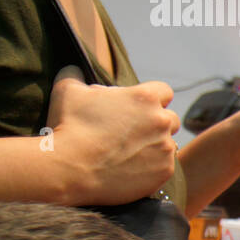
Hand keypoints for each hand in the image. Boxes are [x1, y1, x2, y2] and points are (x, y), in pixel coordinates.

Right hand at [46, 72, 178, 204]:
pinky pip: (164, 166)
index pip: (164, 91)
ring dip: (154, 145)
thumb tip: (74, 68)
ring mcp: (165, 148)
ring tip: (130, 152)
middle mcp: (162, 121)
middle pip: (170, 119)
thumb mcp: (68, 90)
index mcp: (146, 98)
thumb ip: (76, 75)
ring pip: (167, 144)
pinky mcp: (163, 172)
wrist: (68, 169)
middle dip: (157, 123)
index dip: (151, 98)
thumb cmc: (69, 126)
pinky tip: (131, 169)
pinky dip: (152, 168)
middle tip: (134, 131)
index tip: (138, 107)